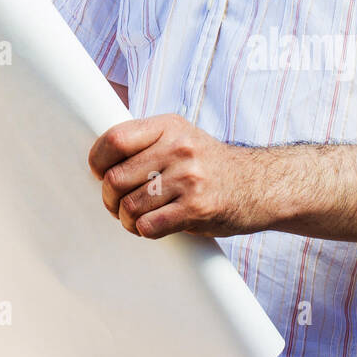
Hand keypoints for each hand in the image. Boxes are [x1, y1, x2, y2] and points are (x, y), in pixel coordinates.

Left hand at [88, 114, 264, 239]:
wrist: (258, 185)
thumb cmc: (210, 164)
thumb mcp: (181, 137)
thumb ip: (146, 141)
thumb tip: (101, 156)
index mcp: (168, 126)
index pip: (115, 140)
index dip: (97, 160)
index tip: (99, 173)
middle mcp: (178, 148)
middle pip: (116, 178)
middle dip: (109, 198)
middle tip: (116, 204)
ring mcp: (189, 178)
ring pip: (130, 205)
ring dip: (126, 218)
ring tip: (135, 218)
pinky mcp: (197, 208)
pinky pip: (149, 226)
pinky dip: (143, 230)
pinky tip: (151, 226)